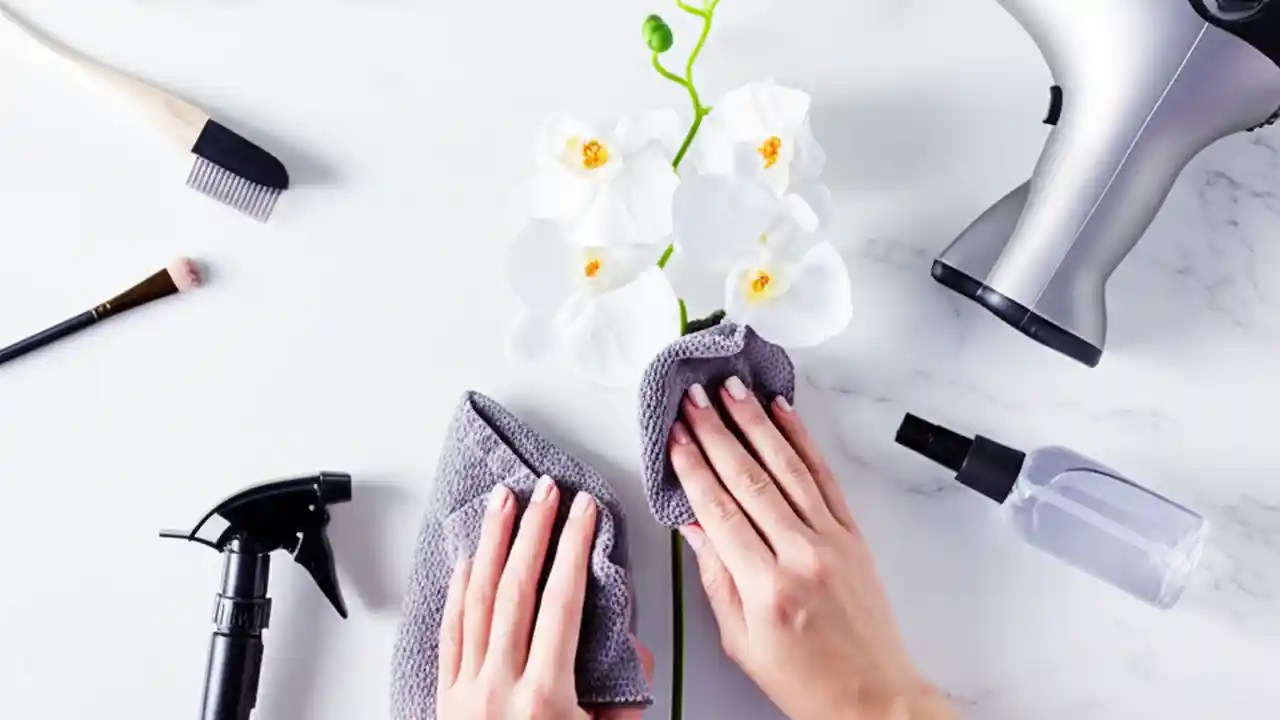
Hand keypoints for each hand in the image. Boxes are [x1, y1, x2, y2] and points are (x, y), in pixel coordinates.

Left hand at [437, 477, 650, 719]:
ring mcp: (466, 690)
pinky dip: (457, 591)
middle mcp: (500, 688)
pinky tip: (466, 560)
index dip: (574, 549)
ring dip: (491, 544)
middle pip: (516, 590)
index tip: (583, 510)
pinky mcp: (445, 699)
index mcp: (545, 698)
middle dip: (533, 531)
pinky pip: (450, 634)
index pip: (563, 603)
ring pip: (476, 602)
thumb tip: (629, 644)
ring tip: (501, 502)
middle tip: (545, 490)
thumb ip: (625, 696)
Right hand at [669, 378, 955, 719]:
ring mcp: (832, 540)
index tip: (674, 436)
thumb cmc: (805, 681)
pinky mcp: (854, 534)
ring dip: (756, 423)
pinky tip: (783, 414)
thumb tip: (693, 525)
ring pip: (787, 468)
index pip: (719, 511)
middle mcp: (801, 556)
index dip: (692, 467)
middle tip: (694, 398)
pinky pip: (824, 477)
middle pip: (749, 479)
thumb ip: (715, 579)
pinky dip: (802, 441)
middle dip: (717, 432)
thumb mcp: (740, 642)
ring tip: (733, 390)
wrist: (873, 698)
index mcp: (766, 587)